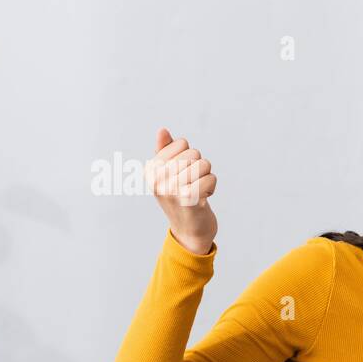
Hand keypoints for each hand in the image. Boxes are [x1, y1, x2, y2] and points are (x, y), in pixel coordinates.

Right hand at [146, 127, 217, 254]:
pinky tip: (204, 198)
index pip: (182, 143)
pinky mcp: (188, 199)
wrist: (189, 231)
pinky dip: (211, 187)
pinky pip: (210, 178)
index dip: (190, 156)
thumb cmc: (181, 198)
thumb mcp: (169, 174)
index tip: (183, 173)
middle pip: (194, 153)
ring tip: (198, 190)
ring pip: (204, 164)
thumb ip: (166, 151)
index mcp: (151, 169)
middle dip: (201, 167)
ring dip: (207, 177)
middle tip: (193, 183)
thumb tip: (163, 130)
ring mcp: (171, 189)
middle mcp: (157, 179)